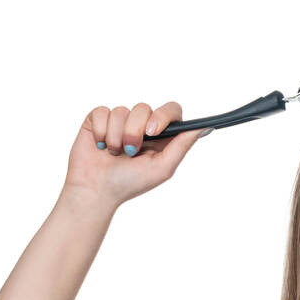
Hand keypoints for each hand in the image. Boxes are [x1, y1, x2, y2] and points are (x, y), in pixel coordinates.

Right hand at [63, 100, 207, 209]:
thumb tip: (203, 127)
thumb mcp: (162, 168)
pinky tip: (100, 146)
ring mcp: (119, 121)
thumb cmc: (129, 183)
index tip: (153, 131)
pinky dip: (102, 131)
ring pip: (122, 110)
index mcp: (159, 136)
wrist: (95, 191)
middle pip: (144, 108)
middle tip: (130, 151)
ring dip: (117, 136)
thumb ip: (182, 145)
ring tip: (113, 153)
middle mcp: (140, 125)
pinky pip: (102, 112)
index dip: (163, 115)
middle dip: (135, 131)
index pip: (170, 110)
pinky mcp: (98, 119)